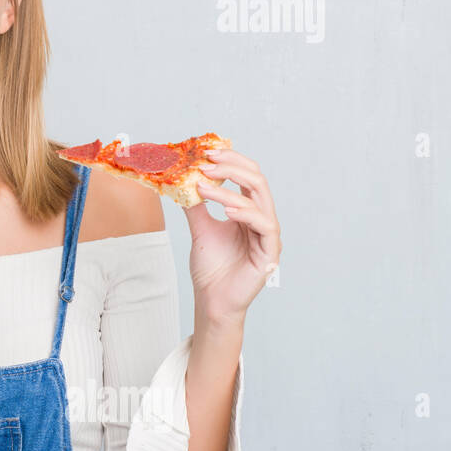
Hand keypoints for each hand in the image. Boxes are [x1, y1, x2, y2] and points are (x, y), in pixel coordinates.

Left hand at [183, 148, 281, 324]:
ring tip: (202, 187)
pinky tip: (227, 210)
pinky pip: (264, 226)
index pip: (247, 176)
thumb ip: (195, 205)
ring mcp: (268, 235)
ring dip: (228, 190)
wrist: (212, 298)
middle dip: (231, 167)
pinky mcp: (270, 252)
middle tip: (205, 162)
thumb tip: (180, 180)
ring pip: (257, 200)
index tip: (205, 152)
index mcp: (249, 210)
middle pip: (257, 180)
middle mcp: (262, 218)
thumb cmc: (211, 266)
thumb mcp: (200, 228)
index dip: (230, 161)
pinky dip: (246, 213)